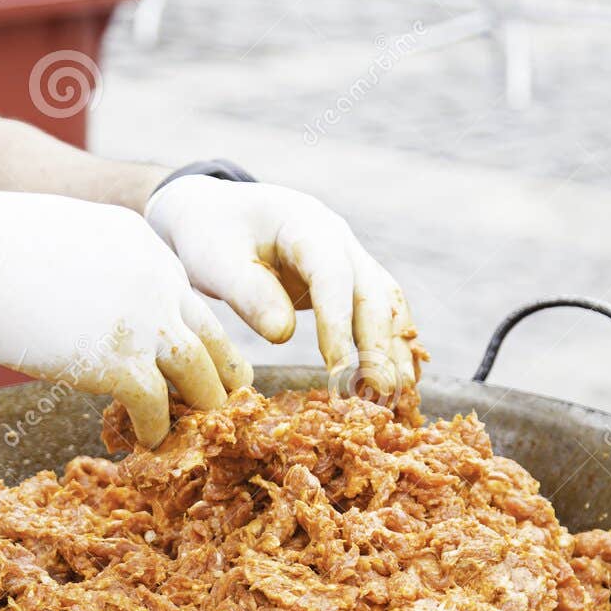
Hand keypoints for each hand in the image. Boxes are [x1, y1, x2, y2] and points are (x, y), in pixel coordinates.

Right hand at [0, 187, 250, 445]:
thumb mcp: (68, 236)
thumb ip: (95, 265)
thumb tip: (86, 296)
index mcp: (146, 247)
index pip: (188, 299)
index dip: (191, 334)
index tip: (192, 357)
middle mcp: (159, 282)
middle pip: (211, 335)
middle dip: (220, 371)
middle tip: (220, 399)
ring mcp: (145, 323)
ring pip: (199, 375)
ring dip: (200, 407)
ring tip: (194, 430)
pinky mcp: (119, 362)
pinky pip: (157, 407)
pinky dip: (156, 429)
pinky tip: (147, 442)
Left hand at [145, 177, 419, 396]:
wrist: (216, 215)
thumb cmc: (211, 236)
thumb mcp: (216, 261)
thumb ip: (247, 293)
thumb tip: (283, 335)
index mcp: (306, 224)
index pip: (332, 276)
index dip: (338, 324)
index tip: (340, 370)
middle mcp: (339, 240)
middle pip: (372, 292)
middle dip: (379, 344)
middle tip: (380, 391)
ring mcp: (350, 260)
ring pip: (386, 304)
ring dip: (394, 349)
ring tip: (399, 395)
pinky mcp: (349, 284)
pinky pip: (380, 313)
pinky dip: (390, 346)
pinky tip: (395, 380)